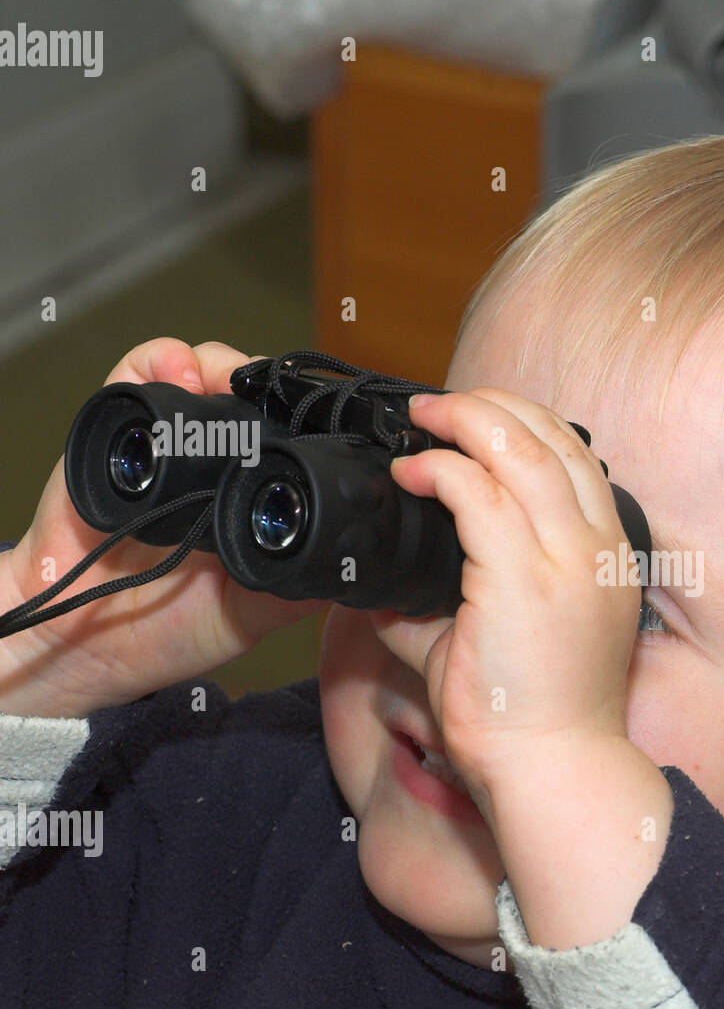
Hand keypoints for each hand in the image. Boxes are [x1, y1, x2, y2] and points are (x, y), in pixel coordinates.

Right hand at [0, 338, 325, 717]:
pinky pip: (134, 376)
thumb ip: (300, 588)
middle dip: (269, 382)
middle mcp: (216, 462)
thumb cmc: (174, 629)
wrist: (89, 647)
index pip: (292, 434)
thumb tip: (350, 563)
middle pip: (251, 394)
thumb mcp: (256, 613)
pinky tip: (179, 372)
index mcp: (253, 493)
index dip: (310, 416)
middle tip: (285, 395)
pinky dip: (159, 361)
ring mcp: (167, 444)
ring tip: (232, 378)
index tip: (331, 416)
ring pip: (202, 371)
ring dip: (222, 364)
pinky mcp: (115, 434)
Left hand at [384, 387, 641, 795]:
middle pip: (553, 437)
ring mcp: (566, 558)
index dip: (521, 425)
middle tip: (436, 406)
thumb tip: (381, 586)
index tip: (472, 424)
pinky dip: (440, 470)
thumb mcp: (496, 642)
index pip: (574, 458)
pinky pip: (478, 492)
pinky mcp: (523, 576)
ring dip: (464, 421)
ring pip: (521, 448)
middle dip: (490, 407)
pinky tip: (412, 473)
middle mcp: (596, 547)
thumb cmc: (531, 716)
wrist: (550, 770)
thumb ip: (444, 604)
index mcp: (605, 556)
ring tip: (421, 420)